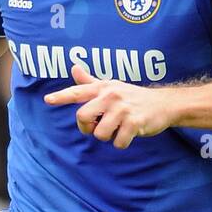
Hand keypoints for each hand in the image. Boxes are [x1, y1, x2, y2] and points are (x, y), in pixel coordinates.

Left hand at [43, 63, 172, 148]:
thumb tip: (74, 68)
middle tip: (97, 127)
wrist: (163, 104)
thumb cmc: (133, 97)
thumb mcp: (112, 87)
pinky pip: (117, 142)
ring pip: (99, 134)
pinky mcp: (134, 123)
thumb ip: (91, 82)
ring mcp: (122, 109)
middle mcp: (111, 96)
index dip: (62, 96)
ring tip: (118, 128)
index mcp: (103, 87)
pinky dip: (121, 143)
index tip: (48, 100)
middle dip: (87, 128)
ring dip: (107, 137)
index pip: (78, 91)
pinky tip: (129, 134)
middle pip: (82, 116)